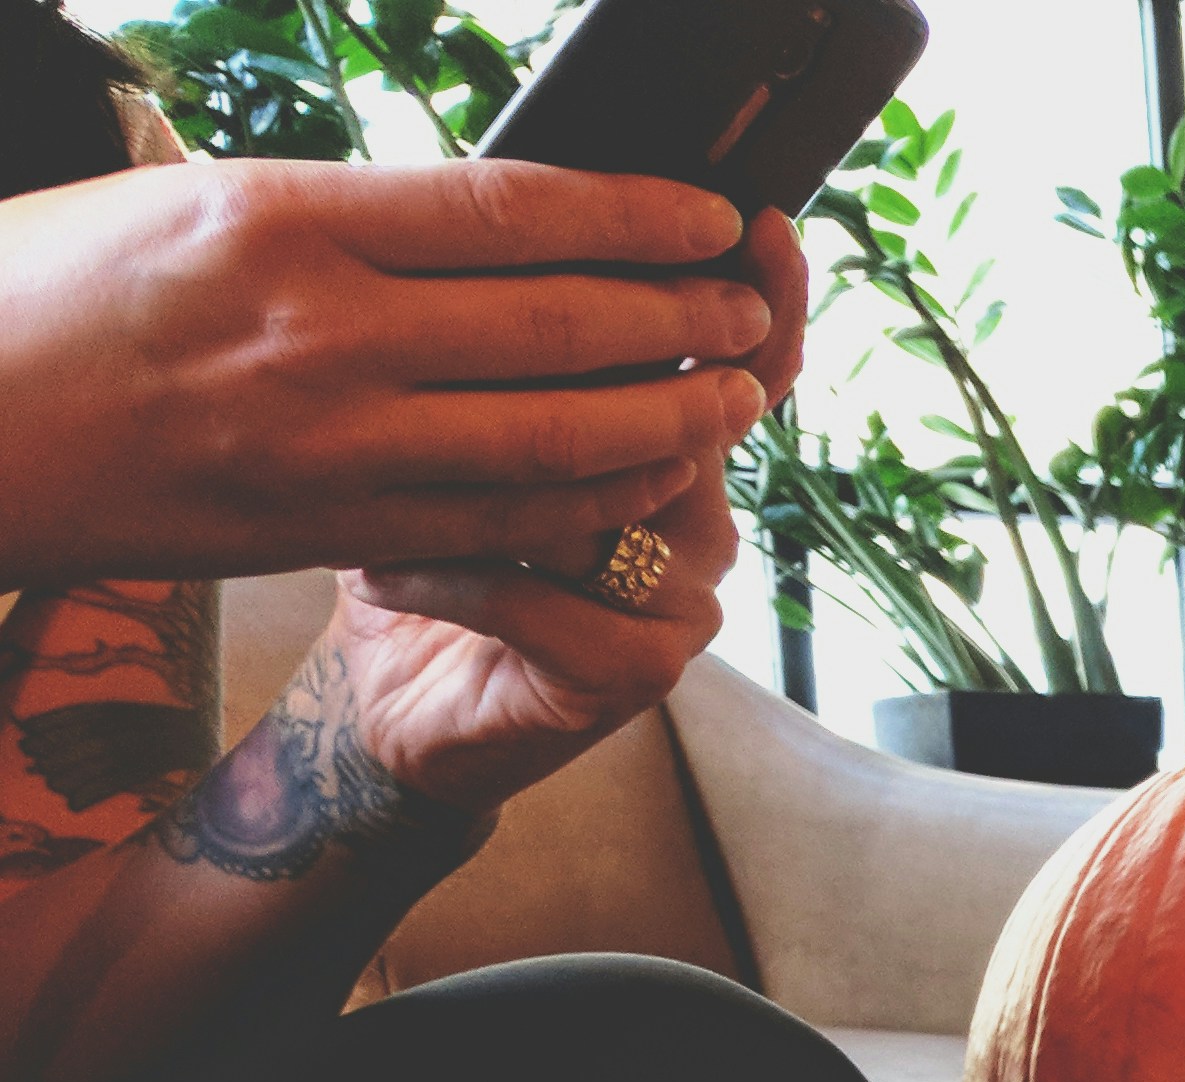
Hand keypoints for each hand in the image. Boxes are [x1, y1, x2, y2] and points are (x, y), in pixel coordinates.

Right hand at [0, 158, 777, 590]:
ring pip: (553, 434)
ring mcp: (333, 441)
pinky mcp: (331, 529)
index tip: (709, 218)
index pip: (514, 210)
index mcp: (288, 218)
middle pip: (561, 324)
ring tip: (734, 398)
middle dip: (681, 319)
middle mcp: (324, 330)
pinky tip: (649, 478)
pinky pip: (501, 518)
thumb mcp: (196, 200)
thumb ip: (342, 215)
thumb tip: (482, 218)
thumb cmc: (59, 288)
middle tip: (747, 311)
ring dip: (667, 418)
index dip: (637, 217)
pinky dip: (592, 497)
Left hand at [313, 212, 807, 818]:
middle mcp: (700, 521)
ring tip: (368, 483)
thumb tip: (494, 231)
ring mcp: (681, 600)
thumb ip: (513, 353)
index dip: (765, 296)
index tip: (757, 222)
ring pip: (598, 504)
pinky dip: (446, 578)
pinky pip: (546, 597)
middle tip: (434, 355)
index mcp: (673, 449)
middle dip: (572, 378)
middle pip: (674, 419)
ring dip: (470, 489)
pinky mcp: (638, 669)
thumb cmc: (415, 546)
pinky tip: (376, 571)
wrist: (393, 706)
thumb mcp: (455, 427)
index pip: (745, 363)